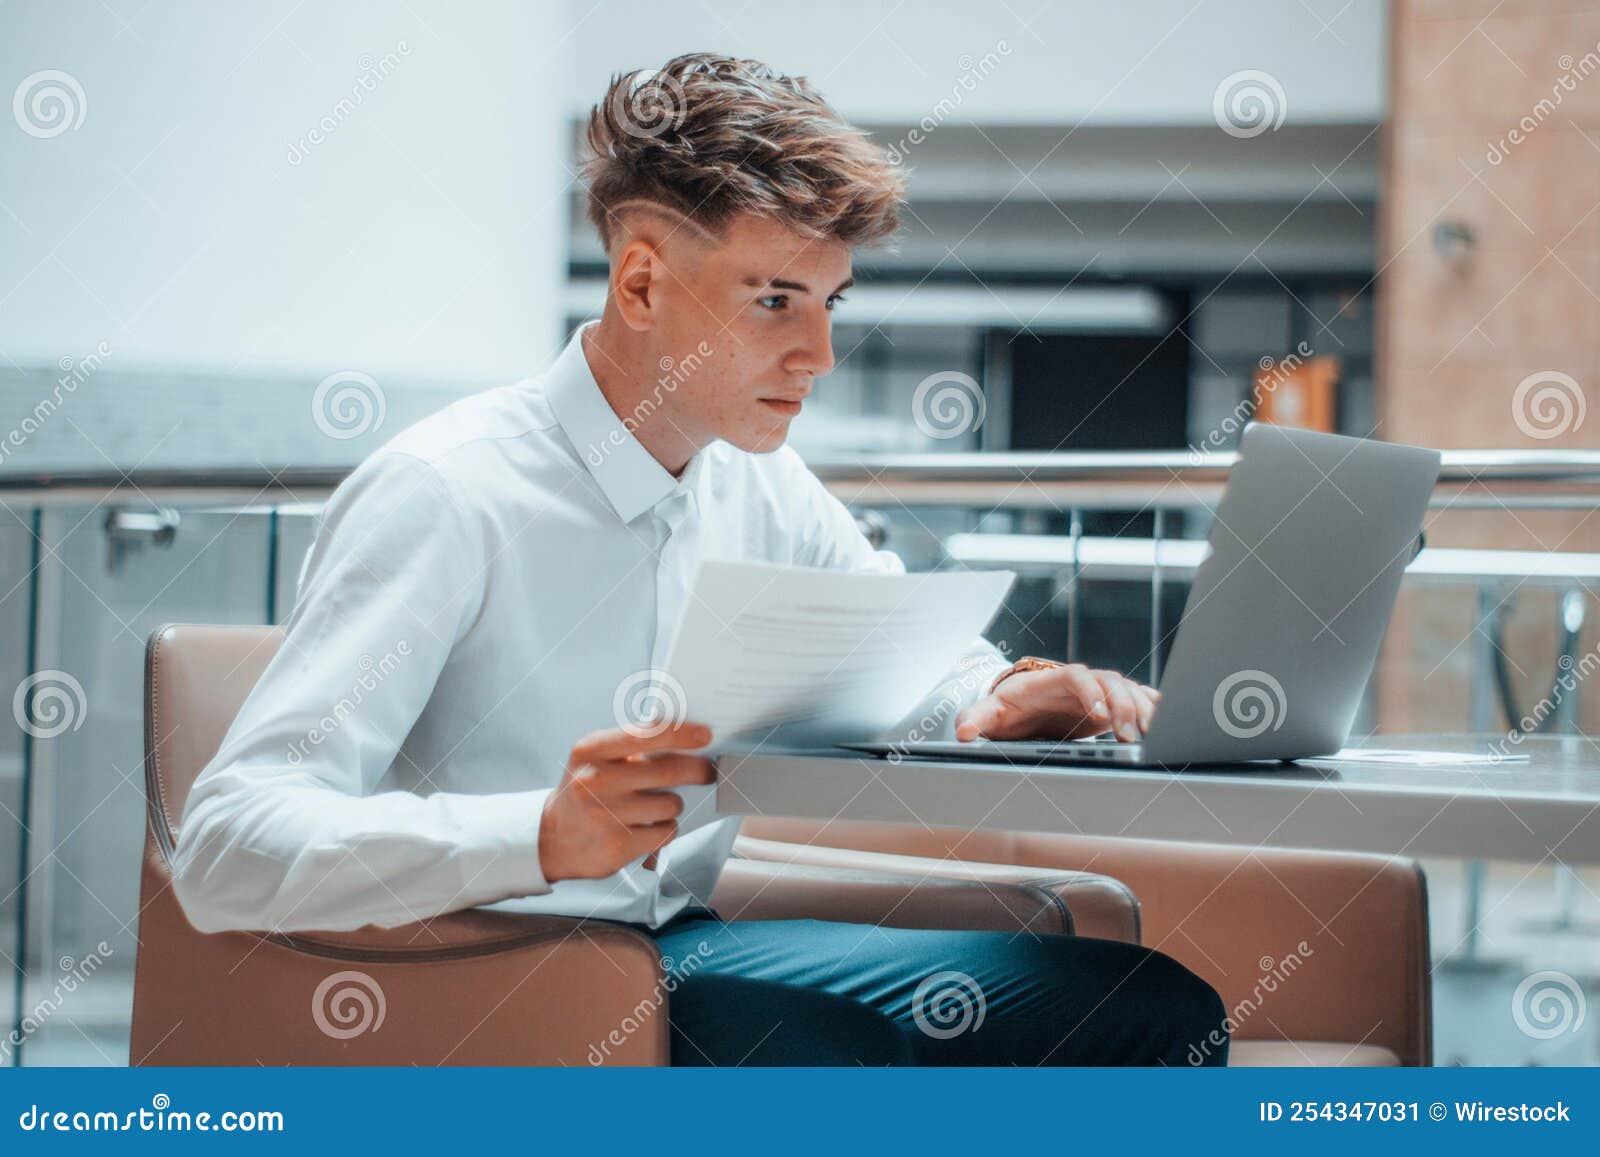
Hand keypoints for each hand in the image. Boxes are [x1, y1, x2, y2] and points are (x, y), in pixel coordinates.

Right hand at [538, 720, 715, 882]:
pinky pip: (666, 832)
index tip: (705, 735)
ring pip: (671, 804)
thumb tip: (687, 738)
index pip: (645, 734)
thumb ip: (632, 744)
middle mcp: (595, 780)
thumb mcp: (596, 758)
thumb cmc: (587, 790)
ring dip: (674, 805)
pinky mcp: (617, 846)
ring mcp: (605, 815)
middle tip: (708, 771)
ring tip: (655, 806)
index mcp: (592, 750)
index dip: (681, 733)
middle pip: (668, 770)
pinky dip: (666, 829)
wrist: (554, 838)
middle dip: (697, 770)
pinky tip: (648, 827)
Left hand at [954, 664, 1159, 742]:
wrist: (1022, 703)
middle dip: (1123, 706)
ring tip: (1151, 734)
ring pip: (1128, 689)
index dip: (1089, 692)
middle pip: (1109, 681)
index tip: (1099, 715)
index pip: (1076, 676)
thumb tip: (962, 731)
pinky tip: (1166, 722)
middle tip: (1128, 737)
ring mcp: (1096, 690)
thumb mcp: (988, 713)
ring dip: (1142, 709)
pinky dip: (1152, 707)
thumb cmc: (1006, 708)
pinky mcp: (1110, 703)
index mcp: (1050, 680)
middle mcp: (1079, 681)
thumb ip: (975, 719)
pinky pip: (1137, 698)